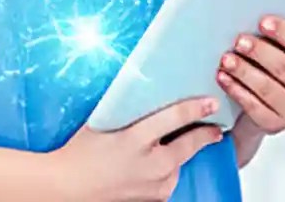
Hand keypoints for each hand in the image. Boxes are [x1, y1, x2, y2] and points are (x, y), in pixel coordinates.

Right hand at [49, 97, 224, 200]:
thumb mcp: (103, 123)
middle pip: (189, 145)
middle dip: (206, 134)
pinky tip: (160, 160)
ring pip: (180, 162)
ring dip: (184, 151)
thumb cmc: (81, 153)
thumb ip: (129, 111)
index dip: (196, 108)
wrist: (69, 187)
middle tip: (216, 126)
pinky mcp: (156, 197)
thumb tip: (149, 93)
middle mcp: (151, 165)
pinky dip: (170, 167)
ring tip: (188, 139)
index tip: (211, 103)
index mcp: (135, 140)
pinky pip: (171, 177)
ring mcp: (156, 185)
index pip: (174, 118)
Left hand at [217, 15, 284, 135]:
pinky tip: (224, 78)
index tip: (262, 21)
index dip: (284, 32)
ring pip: (267, 88)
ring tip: (226, 59)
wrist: (264, 106)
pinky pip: (254, 107)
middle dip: (260, 52)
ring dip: (244, 71)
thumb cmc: (275, 68)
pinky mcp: (275, 125)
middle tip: (239, 41)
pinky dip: (237, 90)